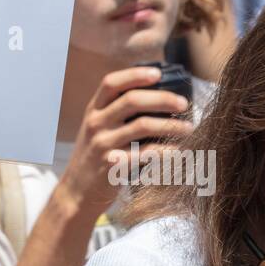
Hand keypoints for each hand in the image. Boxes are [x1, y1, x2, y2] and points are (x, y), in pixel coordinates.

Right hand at [58, 66, 192, 214]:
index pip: (111, 83)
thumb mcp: (97, 129)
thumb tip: (156, 97)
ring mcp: (104, 145)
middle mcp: (96, 124)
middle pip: (132, 101)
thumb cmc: (94, 156)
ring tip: (188, 128)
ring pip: (143, 126)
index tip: (158, 73)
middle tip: (183, 104)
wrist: (76, 192)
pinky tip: (179, 150)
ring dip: (171, 126)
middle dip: (162, 99)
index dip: (134, 75)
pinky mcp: (114, 166)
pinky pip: (147, 154)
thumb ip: (116, 112)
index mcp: (93, 110)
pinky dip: (167, 150)